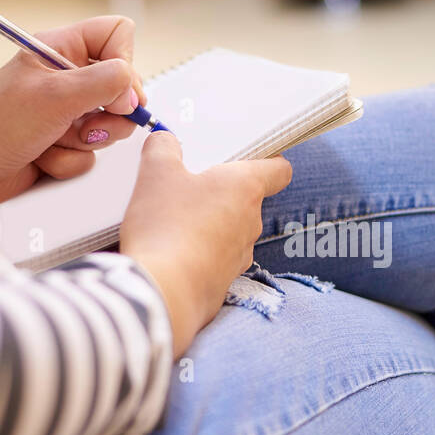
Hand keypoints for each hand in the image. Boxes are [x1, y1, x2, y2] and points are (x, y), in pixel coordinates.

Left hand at [0, 16, 149, 202]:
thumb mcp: (55, 96)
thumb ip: (105, 83)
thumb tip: (134, 92)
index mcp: (61, 48)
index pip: (117, 34)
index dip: (126, 63)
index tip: (117, 94)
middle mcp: (67, 76)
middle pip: (122, 86)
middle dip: (107, 114)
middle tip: (84, 125)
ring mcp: (67, 110)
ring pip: (110, 123)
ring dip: (85, 141)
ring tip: (53, 140)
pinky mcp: (65, 140)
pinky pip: (91, 152)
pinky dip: (69, 159)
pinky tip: (42, 156)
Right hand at [118, 131, 292, 355]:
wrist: (163, 293)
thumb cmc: (166, 228)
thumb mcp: (156, 174)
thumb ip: (162, 148)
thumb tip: (165, 141)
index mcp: (245, 188)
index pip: (279, 169)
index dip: (270, 160)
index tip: (254, 157)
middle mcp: (251, 223)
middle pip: (247, 200)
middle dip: (222, 193)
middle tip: (190, 187)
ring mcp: (240, 256)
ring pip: (230, 231)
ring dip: (210, 224)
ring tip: (174, 221)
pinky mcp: (224, 282)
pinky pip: (215, 259)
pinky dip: (199, 253)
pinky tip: (173, 251)